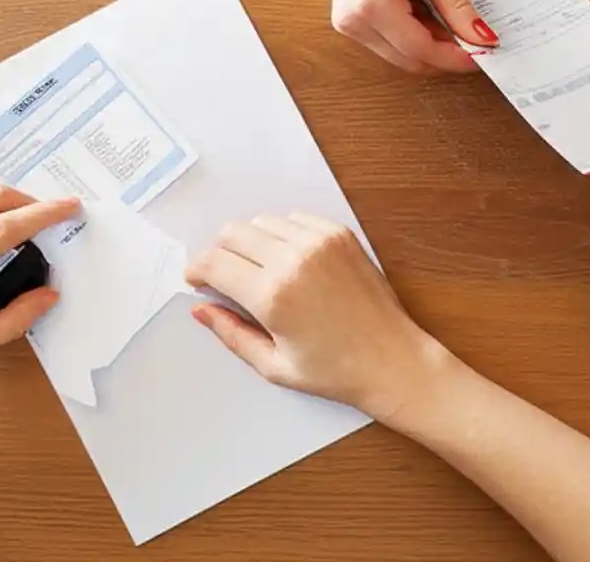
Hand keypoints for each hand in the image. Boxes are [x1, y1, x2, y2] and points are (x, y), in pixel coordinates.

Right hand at [184, 212, 447, 420]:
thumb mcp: (273, 365)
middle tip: (224, 275)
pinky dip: (283, 233)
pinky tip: (288, 259)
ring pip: (262, 222)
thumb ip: (231, 333)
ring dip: (250, 241)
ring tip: (258, 269)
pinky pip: (295, 219)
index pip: (213, 262)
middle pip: (232, 233)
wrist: (393, 360)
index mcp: (272, 296)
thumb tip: (200, 310)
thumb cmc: (336, 371)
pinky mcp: (340, 235)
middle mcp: (294, 260)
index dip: (196, 269)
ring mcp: (319, 242)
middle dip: (219, 252)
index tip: (196, 279)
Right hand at [320, 0, 497, 72]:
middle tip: (478, 41)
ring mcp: (350, 24)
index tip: (486, 52)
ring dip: (432, 46)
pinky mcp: (352, 21)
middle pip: (411, 60)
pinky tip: (431, 15)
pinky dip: (416, 35)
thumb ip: (456, 4)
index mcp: (372, 6)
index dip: (457, 58)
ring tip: (455, 21)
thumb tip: (481, 37)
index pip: (421, 51)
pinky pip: (391, 42)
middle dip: (446, 56)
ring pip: (402, 55)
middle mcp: (355, 23)